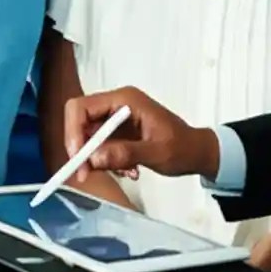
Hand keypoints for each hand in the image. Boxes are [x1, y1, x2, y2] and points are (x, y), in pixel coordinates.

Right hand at [64, 86, 219, 181]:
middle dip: (82, 148)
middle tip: (86, 172)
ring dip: (98, 158)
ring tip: (123, 171)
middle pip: (81, 121)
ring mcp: (116, 117)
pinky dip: (107, 160)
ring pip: (88, 136)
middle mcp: (117, 104)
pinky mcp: (117, 131)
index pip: (82, 107)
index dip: (73, 130)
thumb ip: (126, 153)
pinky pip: (100, 145)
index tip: (76, 156)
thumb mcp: (157, 152)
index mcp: (125, 100)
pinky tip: (128, 169)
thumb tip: (95, 158)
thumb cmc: (184, 147)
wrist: (197, 152)